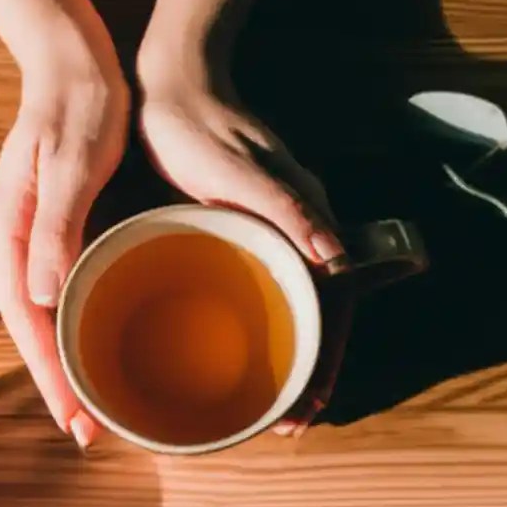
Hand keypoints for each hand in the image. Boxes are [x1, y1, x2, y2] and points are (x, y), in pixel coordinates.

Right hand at [0, 51, 129, 448]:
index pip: (23, 319)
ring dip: (61, 361)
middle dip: (53, 382)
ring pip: (39, 316)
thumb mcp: (71, 164)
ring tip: (88, 406)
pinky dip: (70, 328)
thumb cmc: (78, 108)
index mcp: (7, 231)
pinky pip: (54, 294)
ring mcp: (27, 239)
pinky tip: (92, 345)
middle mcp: (10, 242)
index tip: (73, 417)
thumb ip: (56, 227)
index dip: (47, 373)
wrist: (74, 66)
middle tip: (86, 432)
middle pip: (28, 327)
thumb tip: (40, 296)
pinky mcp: (50, 231)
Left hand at [139, 77, 347, 436]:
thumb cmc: (197, 126)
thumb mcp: (237, 170)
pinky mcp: (246, 230)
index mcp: (307, 221)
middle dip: (310, 373)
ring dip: (291, 356)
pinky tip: (244, 350)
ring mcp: (273, 232)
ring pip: (295, 307)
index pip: (334, 306)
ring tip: (272, 404)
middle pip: (319, 316)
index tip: (308, 406)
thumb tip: (336, 257)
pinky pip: (267, 288)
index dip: (326, 361)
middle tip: (288, 421)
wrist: (170, 85)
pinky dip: (265, 327)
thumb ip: (288, 208)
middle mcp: (299, 231)